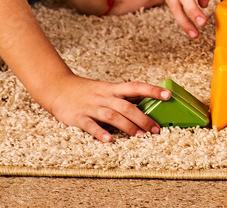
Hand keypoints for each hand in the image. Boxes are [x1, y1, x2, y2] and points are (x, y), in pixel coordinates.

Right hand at [47, 74, 171, 141]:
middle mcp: (104, 97)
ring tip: (139, 135)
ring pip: (112, 115)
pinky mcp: (78, 117)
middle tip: (155, 130)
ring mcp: (91, 107)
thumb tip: (146, 100)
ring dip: (126, 126)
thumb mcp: (106, 89)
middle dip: (142, 117)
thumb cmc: (87, 91)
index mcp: (112, 89)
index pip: (136, 87)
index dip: (152, 90)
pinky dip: (100, 132)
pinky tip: (108, 140)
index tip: (168, 95)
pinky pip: (90, 125)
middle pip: (126, 106)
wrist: (58, 88)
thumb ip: (123, 96)